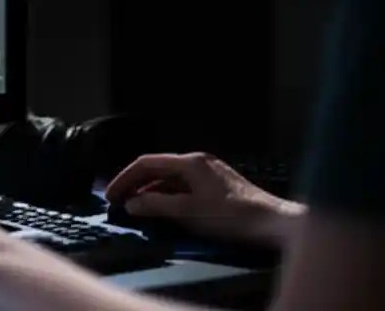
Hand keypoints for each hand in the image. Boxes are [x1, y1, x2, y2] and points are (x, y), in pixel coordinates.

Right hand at [105, 153, 304, 245]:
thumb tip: (131, 204)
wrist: (274, 223)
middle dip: (134, 184)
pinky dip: (166, 196)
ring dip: (150, 192)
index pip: (146, 163)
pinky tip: (161, 209)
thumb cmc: (232, 216)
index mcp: (190, 162)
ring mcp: (208, 173)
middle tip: (117, 202)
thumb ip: (157, 206)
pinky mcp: (216, 185)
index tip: (110, 195)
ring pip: (169, 179)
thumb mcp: (190, 212)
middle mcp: (197, 162)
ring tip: (135, 208)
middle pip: (157, 169)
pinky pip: (182, 186)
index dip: (124, 178)